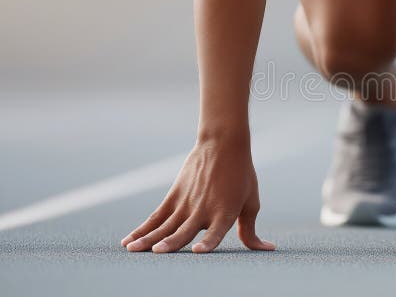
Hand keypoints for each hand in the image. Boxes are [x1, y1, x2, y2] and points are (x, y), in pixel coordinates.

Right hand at [121, 134, 273, 253]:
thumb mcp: (250, 203)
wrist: (223, 144)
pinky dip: (142, 229)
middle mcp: (204, 210)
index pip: (217, 232)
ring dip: (148, 238)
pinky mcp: (174, 196)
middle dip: (170, 243)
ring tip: (133, 250)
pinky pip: (156, 216)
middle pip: (184, 231)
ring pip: (164, 225)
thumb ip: (250, 230)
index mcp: (225, 212)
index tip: (197, 251)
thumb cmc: (241, 177)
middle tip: (157, 252)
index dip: (208, 242)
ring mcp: (187, 203)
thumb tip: (266, 249)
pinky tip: (129, 241)